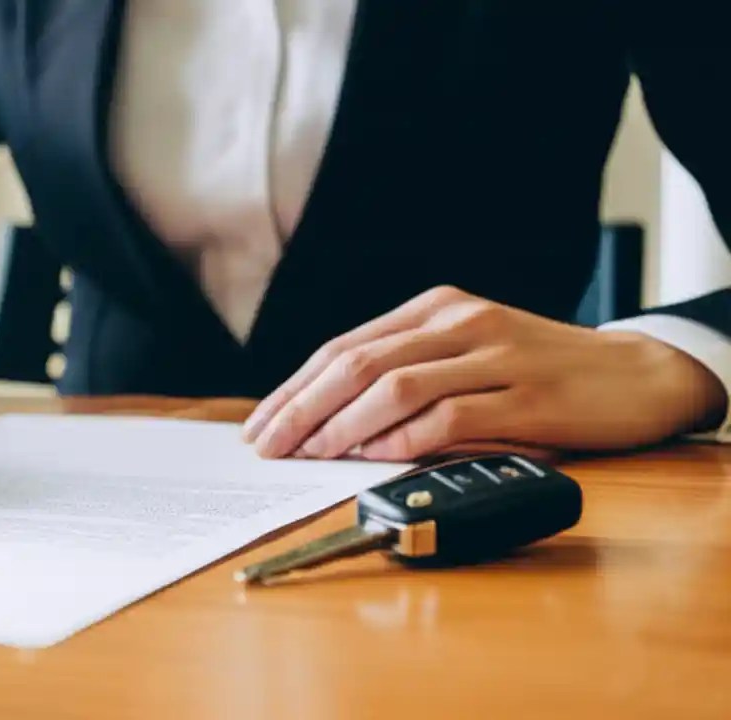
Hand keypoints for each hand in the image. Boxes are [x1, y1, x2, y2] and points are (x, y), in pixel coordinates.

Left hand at [242, 286, 725, 461]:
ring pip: (394, 386)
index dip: (294, 389)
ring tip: (308, 455)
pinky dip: (402, 439)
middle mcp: (460, 321)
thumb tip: (326, 423)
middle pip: (357, 363)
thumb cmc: (537, 371)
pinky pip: (448, 417)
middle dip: (300, 408)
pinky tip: (372, 457)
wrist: (634, 374)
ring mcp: (494, 356)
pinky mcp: (525, 397)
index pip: (344, 347)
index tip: (259, 426)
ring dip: (340, 425)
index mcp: (435, 307)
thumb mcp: (466, 355)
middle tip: (266, 447)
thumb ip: (406, 375)